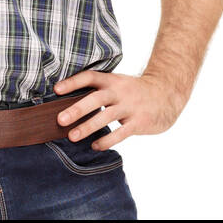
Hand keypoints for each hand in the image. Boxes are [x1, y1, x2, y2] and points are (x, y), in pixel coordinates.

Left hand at [52, 70, 183, 150]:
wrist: (166, 94)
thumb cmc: (133, 92)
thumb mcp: (118, 84)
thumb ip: (99, 91)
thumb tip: (68, 104)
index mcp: (112, 80)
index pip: (90, 77)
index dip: (73, 82)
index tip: (56, 90)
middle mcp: (119, 92)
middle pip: (96, 99)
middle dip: (77, 109)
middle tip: (60, 120)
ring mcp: (130, 107)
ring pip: (106, 117)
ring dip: (88, 127)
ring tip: (72, 136)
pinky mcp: (138, 122)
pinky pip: (121, 133)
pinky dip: (107, 140)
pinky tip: (95, 146)